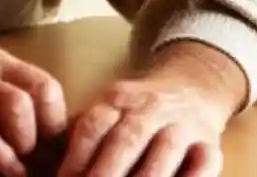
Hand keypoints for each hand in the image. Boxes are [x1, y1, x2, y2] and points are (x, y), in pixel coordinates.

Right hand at [0, 48, 67, 176]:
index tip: (54, 145)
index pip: (48, 84)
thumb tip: (52, 145)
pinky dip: (3, 158)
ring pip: (19, 108)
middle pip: (42, 92)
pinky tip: (6, 170)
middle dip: (49, 130)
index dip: (59, 119)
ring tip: (20, 159)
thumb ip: (10, 107)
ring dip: (26, 141)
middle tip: (42, 154)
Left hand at [58, 43, 244, 176]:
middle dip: (106, 172)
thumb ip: (84, 134)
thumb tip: (46, 164)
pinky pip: (203, 163)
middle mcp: (150, 108)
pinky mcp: (210, 143)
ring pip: (164, 150)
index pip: (93, 126)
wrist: (193, 88)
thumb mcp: (110, 109)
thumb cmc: (138, 112)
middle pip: (126, 139)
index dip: (77, 156)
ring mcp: (183, 125)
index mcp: (117, 100)